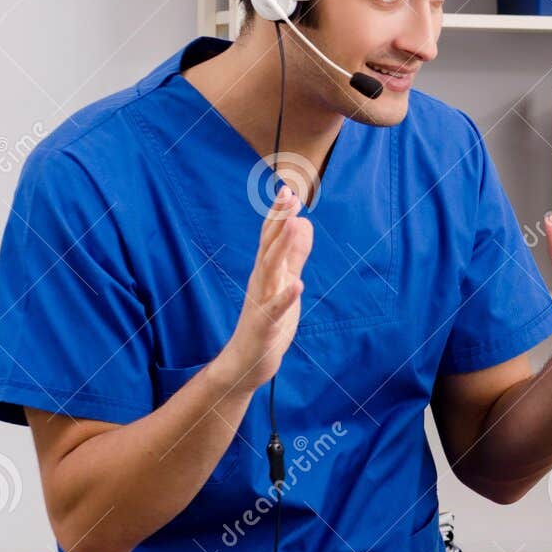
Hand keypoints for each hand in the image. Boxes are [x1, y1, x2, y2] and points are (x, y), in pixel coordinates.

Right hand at [214, 184, 313, 390]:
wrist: (247, 362)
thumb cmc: (268, 322)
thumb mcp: (285, 282)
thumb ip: (294, 255)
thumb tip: (303, 223)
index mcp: (266, 272)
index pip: (271, 238)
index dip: (278, 215)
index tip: (287, 189)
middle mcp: (261, 282)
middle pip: (268, 246)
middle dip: (278, 221)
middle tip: (287, 196)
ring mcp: (261, 303)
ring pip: (269, 271)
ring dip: (280, 247)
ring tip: (293, 225)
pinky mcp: (264, 325)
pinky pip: (275, 309)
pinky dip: (286, 296)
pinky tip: (298, 284)